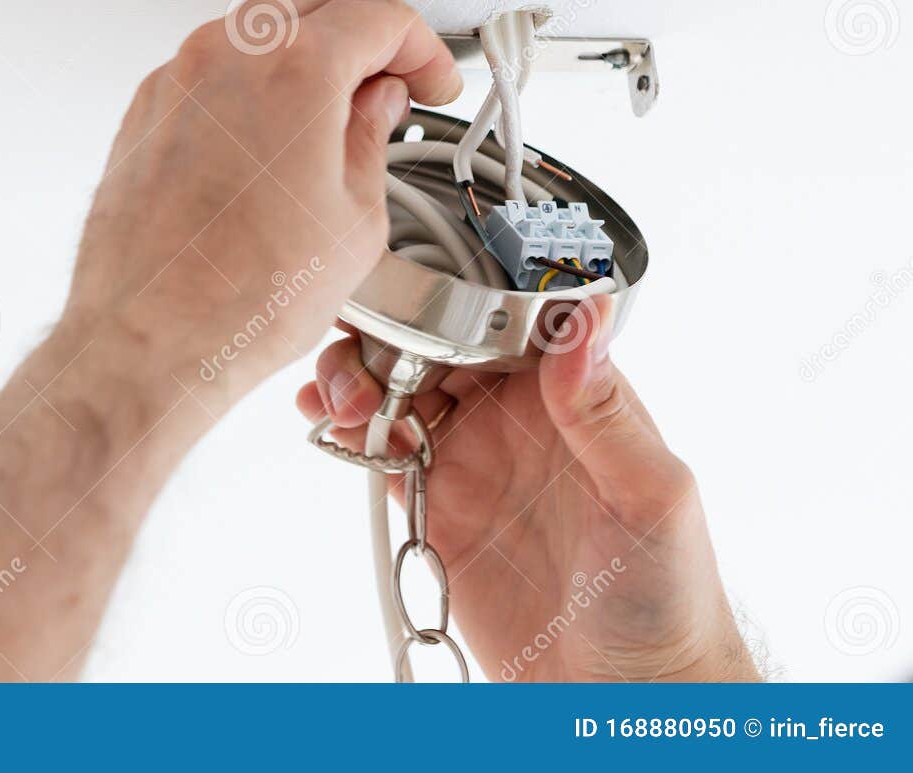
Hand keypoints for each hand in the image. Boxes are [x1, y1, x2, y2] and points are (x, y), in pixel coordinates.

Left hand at [58, 0, 460, 408]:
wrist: (148, 341)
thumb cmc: (240, 300)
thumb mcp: (354, 221)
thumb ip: (372, 140)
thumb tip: (374, 108)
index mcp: (294, 68)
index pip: (378, 14)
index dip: (421, 46)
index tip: (428, 80)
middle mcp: (226, 56)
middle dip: (362, 28)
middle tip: (388, 81)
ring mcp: (177, 79)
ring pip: (255, 25)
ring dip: (302, 51)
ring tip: (331, 117)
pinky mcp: (146, 111)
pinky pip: (210, 69)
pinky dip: (249, 82)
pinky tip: (271, 140)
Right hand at [296, 298, 759, 681]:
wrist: (624, 694)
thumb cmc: (665, 597)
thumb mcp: (651, 496)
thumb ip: (605, 411)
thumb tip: (579, 319)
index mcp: (571, 395)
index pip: (499, 320)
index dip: (449, 301)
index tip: (409, 299)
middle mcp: (515, 417)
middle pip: (434, 344)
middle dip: (387, 336)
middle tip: (358, 360)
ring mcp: (470, 459)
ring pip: (398, 388)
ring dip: (357, 376)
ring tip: (336, 397)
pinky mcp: (434, 505)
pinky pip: (379, 450)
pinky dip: (345, 429)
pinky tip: (328, 423)